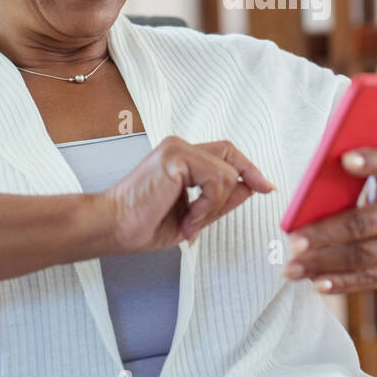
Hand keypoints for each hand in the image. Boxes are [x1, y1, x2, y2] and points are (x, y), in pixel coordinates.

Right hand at [97, 136, 274, 254]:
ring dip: (215, 205)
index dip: (246, 168)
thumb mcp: (193, 216)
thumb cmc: (141, 224)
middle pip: (229, 152)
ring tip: (192, 222)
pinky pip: (215, 179)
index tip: (264, 186)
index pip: (222, 154)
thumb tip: (248, 189)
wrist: (112, 227)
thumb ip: (218, 200)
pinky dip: (209, 203)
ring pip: (225, 173)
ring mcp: (176, 149)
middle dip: (249, 173)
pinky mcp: (175, 156)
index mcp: (179, 160)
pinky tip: (190, 217)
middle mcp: (178, 149)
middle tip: (262, 190)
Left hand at [282, 147, 376, 294]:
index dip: (370, 161)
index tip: (346, 158)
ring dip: (321, 263)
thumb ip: (351, 182)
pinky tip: (315, 282)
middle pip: (361, 224)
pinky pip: (364, 279)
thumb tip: (306, 199)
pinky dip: (338, 282)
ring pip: (359, 257)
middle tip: (292, 241)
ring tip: (292, 267)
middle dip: (324, 234)